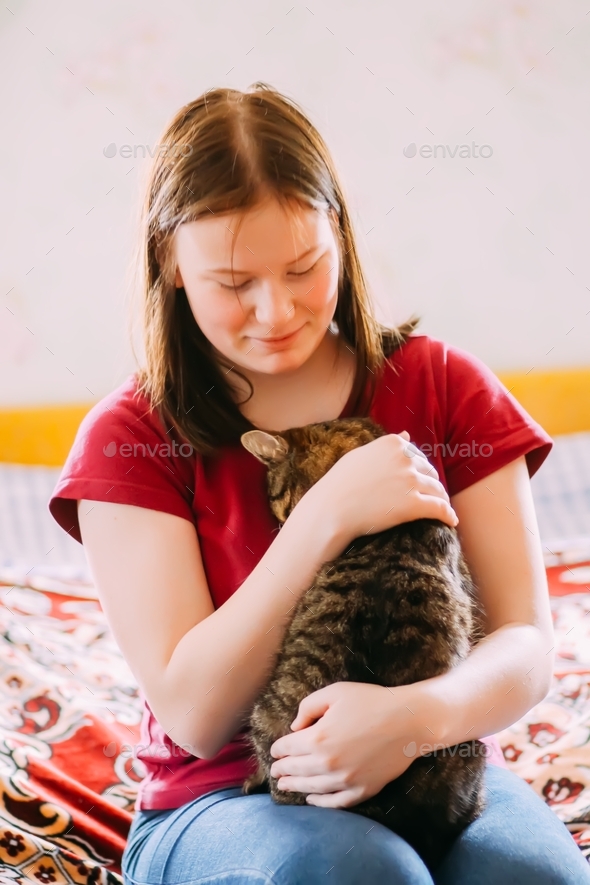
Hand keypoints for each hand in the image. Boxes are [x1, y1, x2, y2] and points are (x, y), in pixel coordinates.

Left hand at [268, 681, 434, 808]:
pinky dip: (320, 802)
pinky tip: (312, 799)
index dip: (278, 749)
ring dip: (295, 787)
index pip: (288, 748)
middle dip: (282, 770)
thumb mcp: (335, 692)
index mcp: (318, 738)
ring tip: (285, 786)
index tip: (274, 751)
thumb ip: (308, 707)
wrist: (408, 720)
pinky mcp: (362, 790)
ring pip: (312, 788)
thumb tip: (295, 727)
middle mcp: (327, 764)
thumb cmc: (371, 701)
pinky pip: (335, 802)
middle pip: (296, 770)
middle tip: (275, 772)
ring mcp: (345, 780)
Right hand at [313, 429, 457, 545]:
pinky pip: (440, 508)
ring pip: (438, 490)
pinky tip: (451, 521)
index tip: (417, 481)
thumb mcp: (361, 455)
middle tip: (430, 496)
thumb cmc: (339, 483)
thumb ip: (386, 445)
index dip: (419, 470)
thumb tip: (407, 433)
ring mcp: (410, 481)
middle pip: (430, 472)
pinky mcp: (414, 504)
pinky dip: (448, 515)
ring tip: (443, 509)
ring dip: (442, 499)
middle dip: (431, 484)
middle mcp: (405, 459)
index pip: (417, 455)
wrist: (331, 509)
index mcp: (393, 443)